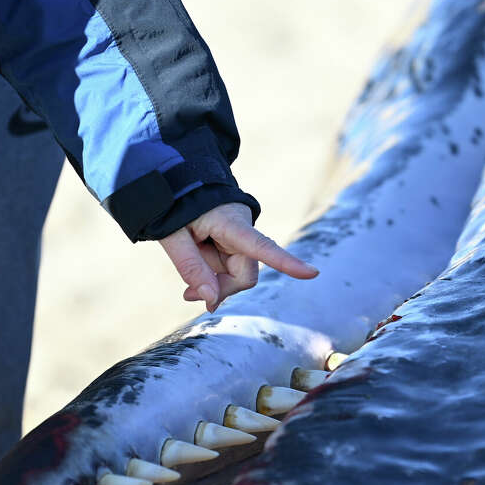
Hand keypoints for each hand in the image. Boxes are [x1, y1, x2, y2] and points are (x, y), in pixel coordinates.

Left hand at [158, 202, 317, 311]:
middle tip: (188, 295)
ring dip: (214, 281)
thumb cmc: (173, 205)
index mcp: (230, 223)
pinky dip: (214, 277)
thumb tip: (212, 301)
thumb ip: (191, 267)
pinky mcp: (236, 244)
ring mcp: (241, 238)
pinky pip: (230, 269)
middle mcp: (243, 231)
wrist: (176, 183)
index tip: (312, 273)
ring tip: (188, 278)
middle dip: (221, 288)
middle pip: (245, 275)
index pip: (262, 247)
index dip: (286, 262)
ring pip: (237, 275)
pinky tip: (197, 280)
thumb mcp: (172, 236)